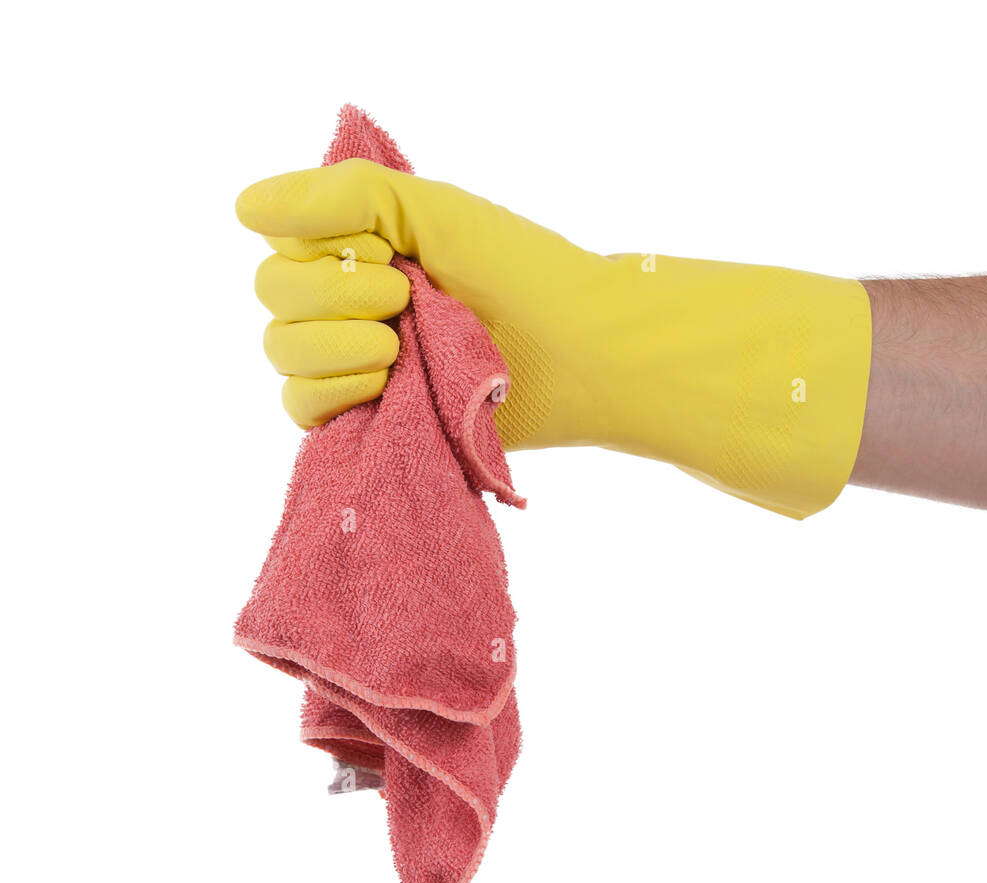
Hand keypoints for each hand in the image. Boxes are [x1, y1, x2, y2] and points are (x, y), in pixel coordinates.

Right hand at [237, 159, 870, 516]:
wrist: (578, 353)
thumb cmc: (520, 273)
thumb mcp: (432, 211)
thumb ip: (342, 195)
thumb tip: (245, 206)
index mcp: (361, 250)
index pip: (280, 243)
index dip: (321, 248)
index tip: (389, 253)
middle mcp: (351, 305)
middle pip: (273, 299)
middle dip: (334, 295)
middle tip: (408, 299)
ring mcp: (359, 364)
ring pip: (282, 354)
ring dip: (337, 344)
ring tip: (401, 348)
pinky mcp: (372, 419)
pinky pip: (303, 410)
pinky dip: (334, 391)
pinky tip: (384, 382)